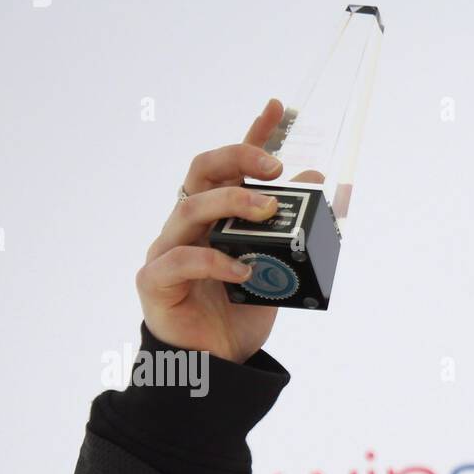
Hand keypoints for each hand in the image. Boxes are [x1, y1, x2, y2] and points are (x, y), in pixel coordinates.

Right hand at [135, 98, 324, 363]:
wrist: (215, 366)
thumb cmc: (239, 314)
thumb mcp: (276, 268)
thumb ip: (291, 230)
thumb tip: (318, 185)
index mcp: (216, 217)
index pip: (232, 166)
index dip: (254, 135)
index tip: (278, 108)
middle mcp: (188, 225)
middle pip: (202, 172)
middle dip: (237, 159)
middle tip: (275, 170)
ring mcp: (168, 249)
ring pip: (191, 207)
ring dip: (231, 203)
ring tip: (267, 212)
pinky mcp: (155, 280)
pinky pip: (182, 260)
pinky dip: (215, 261)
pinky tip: (242, 269)